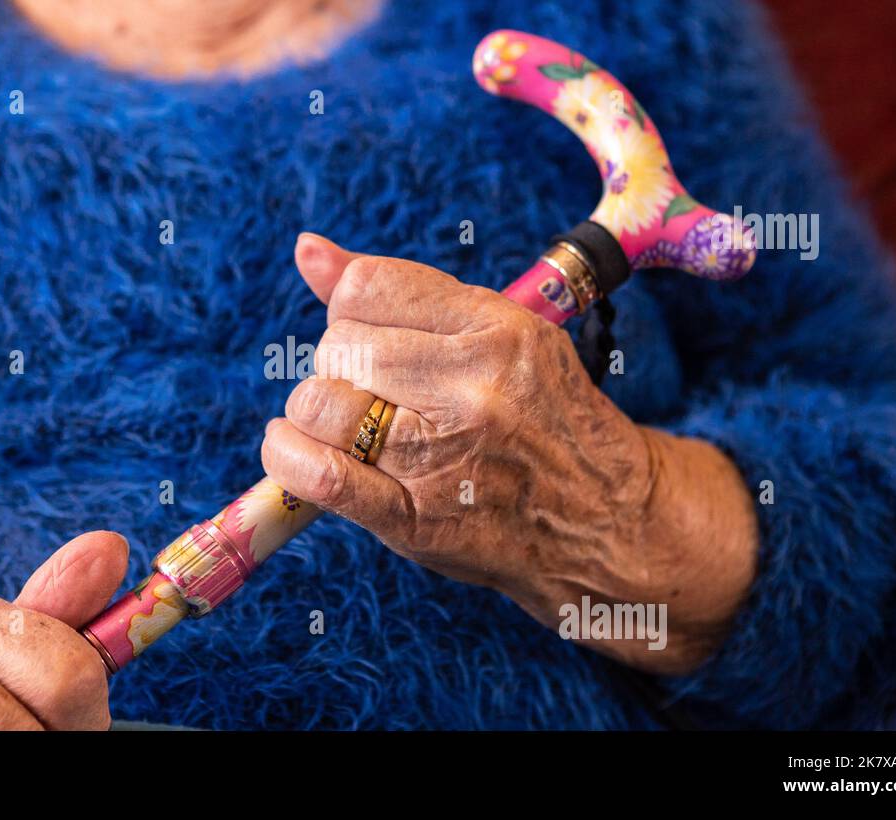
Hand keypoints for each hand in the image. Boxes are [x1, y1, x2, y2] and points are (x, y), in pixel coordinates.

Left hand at [261, 234, 757, 673]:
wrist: (608, 520)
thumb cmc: (543, 420)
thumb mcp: (497, 333)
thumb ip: (400, 291)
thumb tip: (306, 248)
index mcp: (497, 329)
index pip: (366, 288)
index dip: (353, 312)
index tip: (376, 340)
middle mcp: (470, 386)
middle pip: (338, 347)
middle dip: (340, 367)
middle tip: (376, 395)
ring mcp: (441, 454)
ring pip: (320, 403)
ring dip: (317, 414)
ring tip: (350, 427)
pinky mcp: (414, 518)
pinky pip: (319, 474)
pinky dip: (288, 457)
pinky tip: (296, 449)